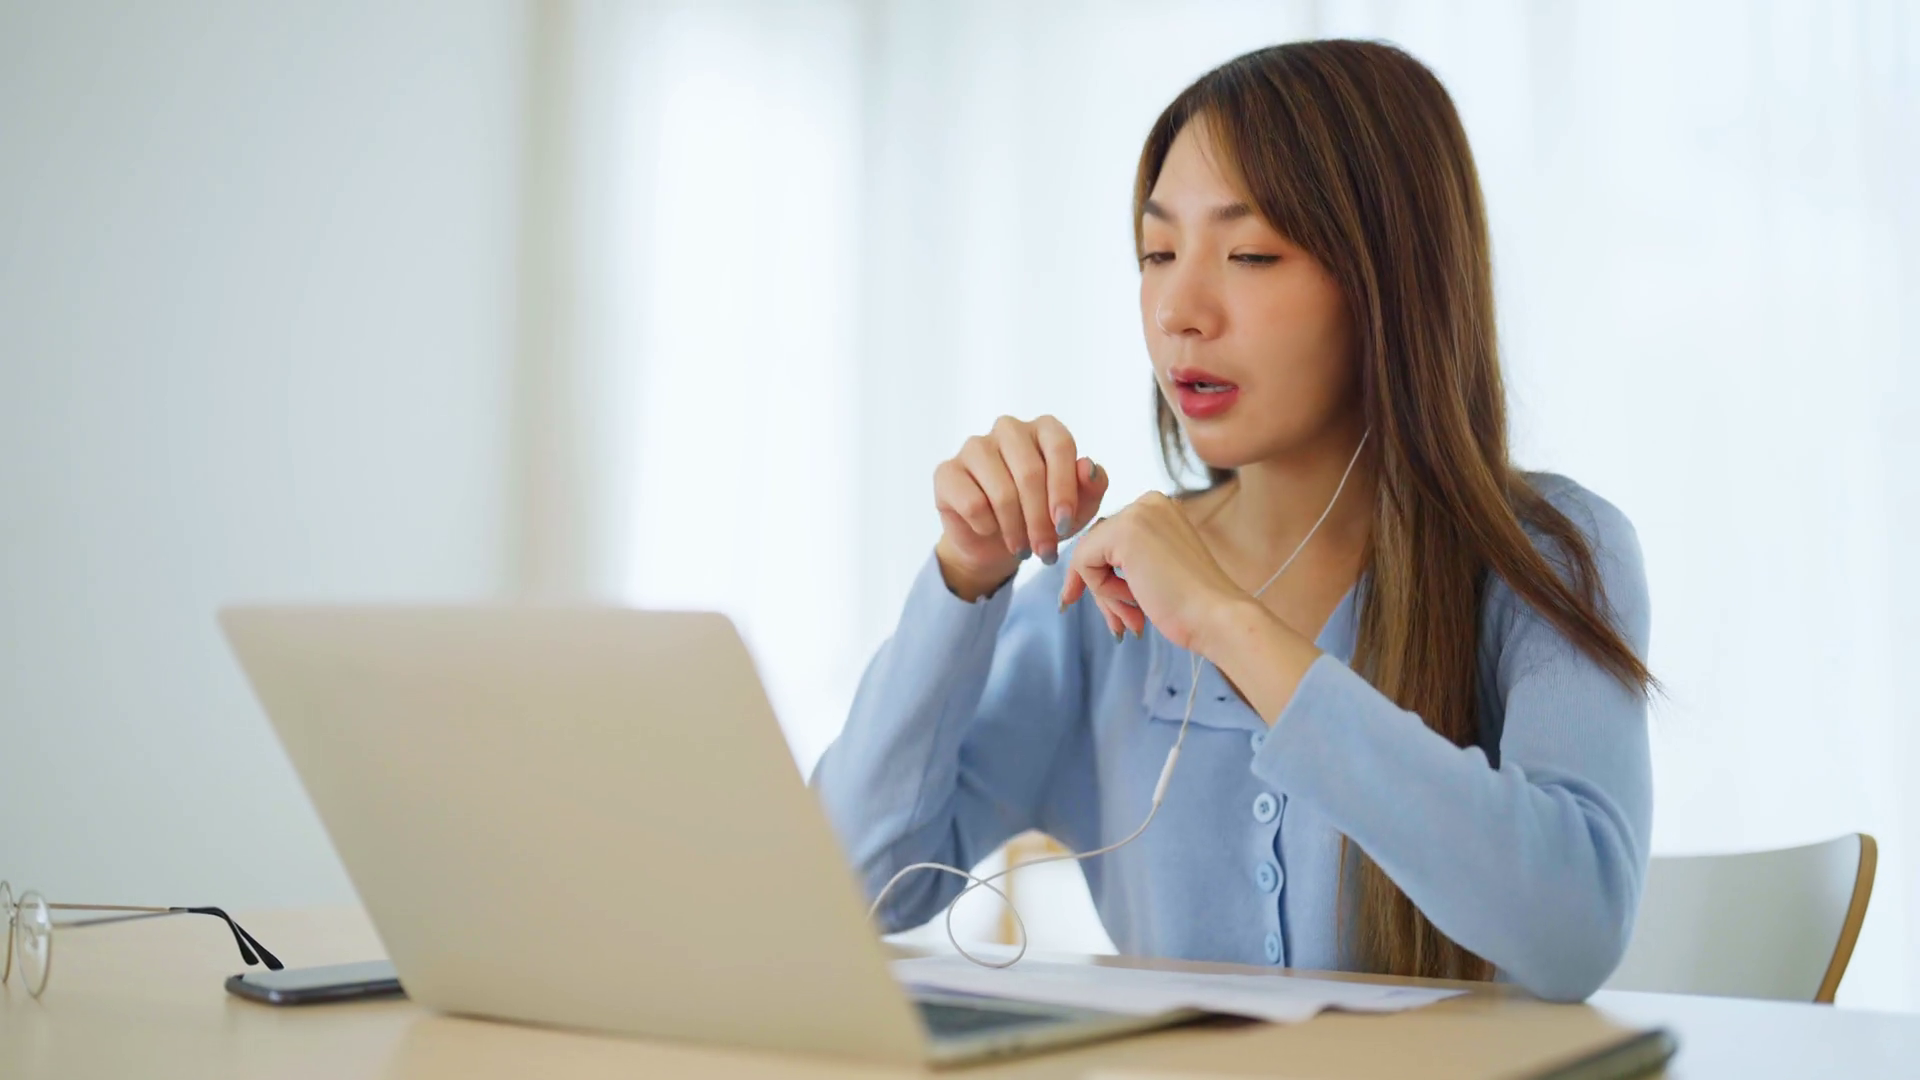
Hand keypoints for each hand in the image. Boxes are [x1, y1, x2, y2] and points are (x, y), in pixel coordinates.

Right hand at [933, 415, 1109, 600]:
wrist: (999, 544)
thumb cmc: (1044, 517)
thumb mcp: (1079, 508)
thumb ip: (1093, 485)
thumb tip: (1088, 466)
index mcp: (1044, 429)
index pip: (1059, 445)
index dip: (1064, 488)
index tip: (1065, 524)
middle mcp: (1009, 429)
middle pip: (1029, 471)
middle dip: (1040, 519)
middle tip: (1045, 551)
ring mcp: (975, 447)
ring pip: (1001, 491)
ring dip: (1015, 529)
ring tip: (1023, 548)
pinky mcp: (947, 471)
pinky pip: (972, 503)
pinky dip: (987, 527)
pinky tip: (992, 530)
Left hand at [1057, 492, 1249, 651]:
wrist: (1215, 617)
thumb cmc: (1191, 604)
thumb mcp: (1153, 572)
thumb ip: (1123, 562)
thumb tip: (1075, 573)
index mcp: (1159, 508)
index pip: (1110, 540)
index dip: (1104, 579)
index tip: (1111, 611)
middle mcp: (1148, 502)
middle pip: (1097, 548)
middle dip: (1104, 591)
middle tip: (1122, 626)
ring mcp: (1136, 513)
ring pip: (1088, 556)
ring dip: (1105, 595)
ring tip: (1133, 619)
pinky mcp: (1123, 531)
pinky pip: (1083, 563)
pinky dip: (1101, 590)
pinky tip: (1134, 603)